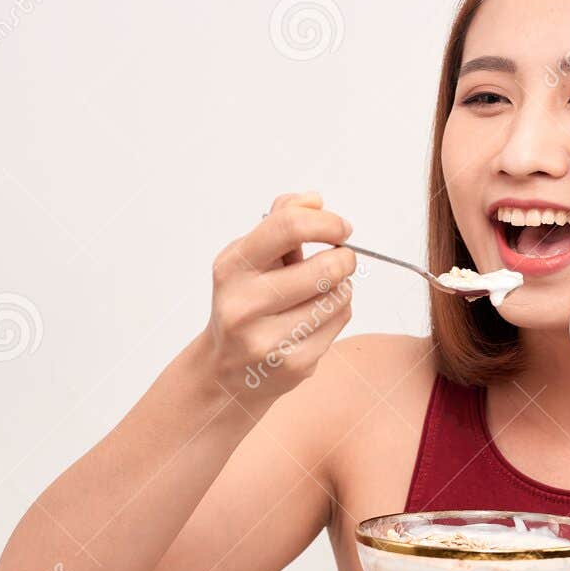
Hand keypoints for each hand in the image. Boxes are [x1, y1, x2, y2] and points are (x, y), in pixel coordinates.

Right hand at [205, 191, 355, 408]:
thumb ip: (280, 223)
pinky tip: (316, 317)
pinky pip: (340, 323)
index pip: (288, 228)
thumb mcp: (249, 258)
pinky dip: (338, 313)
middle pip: (325, 268)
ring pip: (339, 296)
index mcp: (232, 267)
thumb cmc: (244, 303)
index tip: (340, 228)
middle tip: (341, 258)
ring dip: (341, 287)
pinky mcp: (293, 365)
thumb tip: (314, 201)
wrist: (225, 369)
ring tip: (321, 292)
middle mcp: (244, 304)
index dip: (326, 222)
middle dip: (344, 257)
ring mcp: (268, 339)